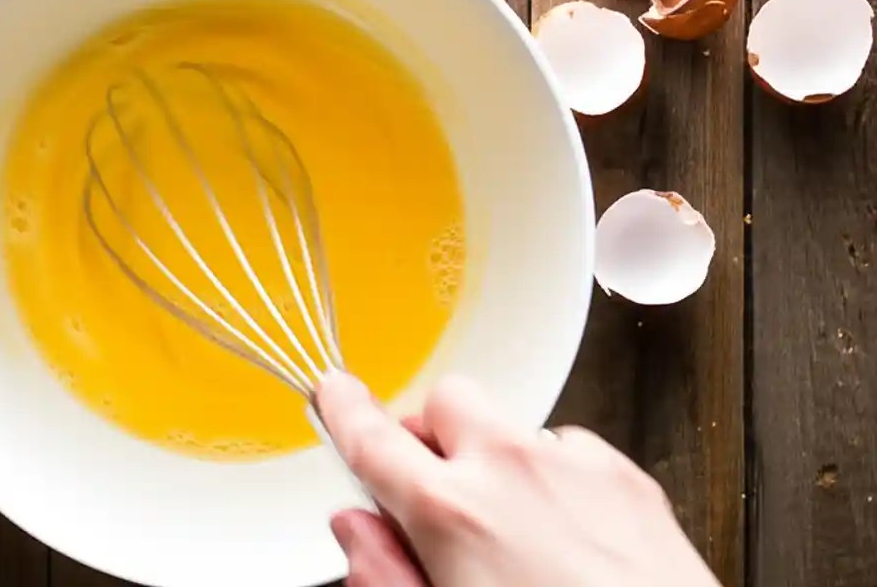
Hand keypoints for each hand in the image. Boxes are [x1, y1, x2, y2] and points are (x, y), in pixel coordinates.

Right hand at [317, 371, 722, 586]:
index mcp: (451, 513)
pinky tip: (564, 535)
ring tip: (513, 529)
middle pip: (446, 401)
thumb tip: (356, 531)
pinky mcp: (626, 477)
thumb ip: (385, 572)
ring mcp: (574, 466)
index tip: (334, 392)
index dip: (344, 408)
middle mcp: (510, 471)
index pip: (373, 437)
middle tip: (432, 483)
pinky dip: (555, 478)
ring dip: (497, 460)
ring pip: (511, 426)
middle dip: (432, 434)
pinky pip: (568, 449)